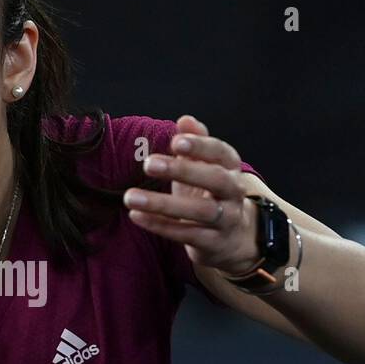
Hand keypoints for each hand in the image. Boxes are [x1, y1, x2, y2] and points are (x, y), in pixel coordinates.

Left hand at [123, 114, 258, 275]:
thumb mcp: (204, 167)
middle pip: (215, 180)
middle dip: (183, 170)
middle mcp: (234, 193)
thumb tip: (185, 120)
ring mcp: (226, 220)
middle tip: (149, 164)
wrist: (234, 238)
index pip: (221, 153)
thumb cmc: (211, 194)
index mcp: (231, 168)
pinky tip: (136, 215)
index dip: (201, 146)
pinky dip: (159, 225)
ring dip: (163, 204)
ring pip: (200, 212)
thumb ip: (196, 143)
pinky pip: (186, 234)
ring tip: (130, 196)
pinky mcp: (213, 243)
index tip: (176, 142)